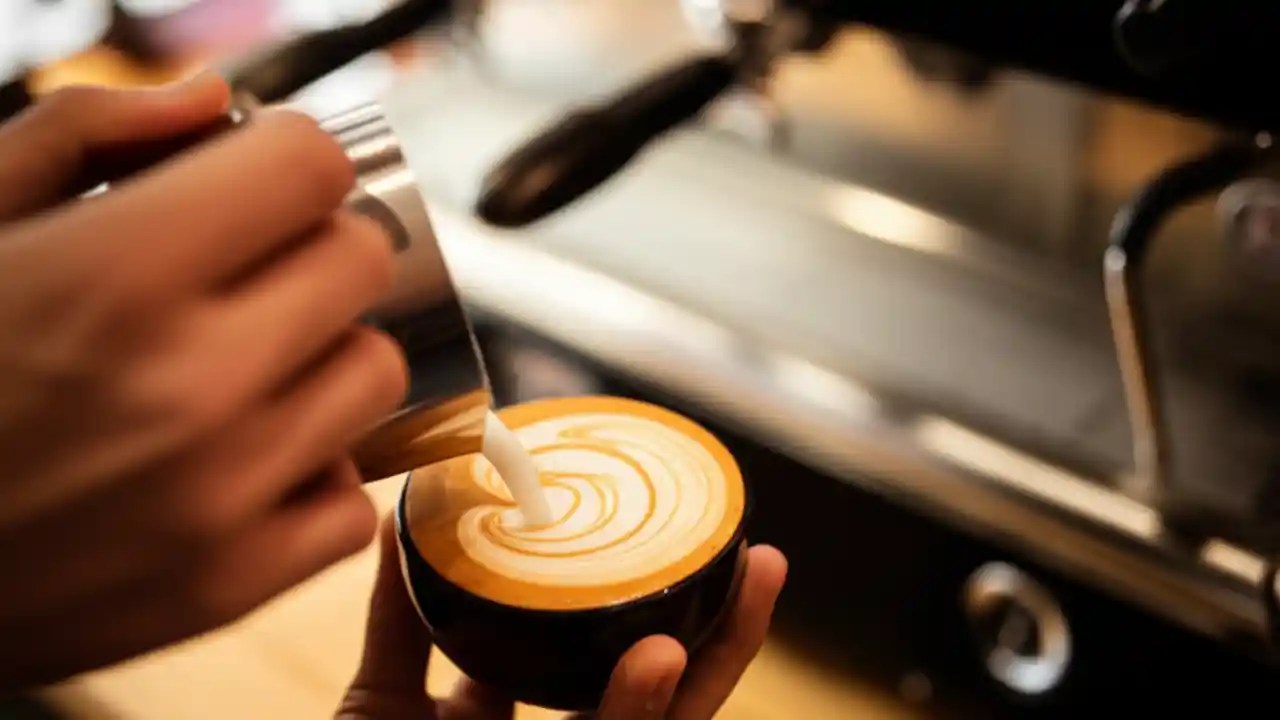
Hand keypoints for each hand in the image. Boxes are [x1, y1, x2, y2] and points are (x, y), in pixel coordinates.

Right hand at [0, 76, 405, 690]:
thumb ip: (83, 134)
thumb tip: (214, 101)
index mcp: (115, 276)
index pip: (312, 169)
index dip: (288, 161)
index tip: (260, 182)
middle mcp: (189, 387)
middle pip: (362, 264)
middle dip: (314, 246)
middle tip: (252, 270)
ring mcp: (221, 497)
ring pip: (375, 375)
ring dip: (324, 356)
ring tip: (248, 365)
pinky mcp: (230, 584)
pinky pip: (350, 502)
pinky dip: (311, 476)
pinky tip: (246, 460)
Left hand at [338, 518, 787, 718]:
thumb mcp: (380, 702)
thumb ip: (399, 614)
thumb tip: (403, 516)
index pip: (604, 655)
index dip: (653, 599)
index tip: (686, 533)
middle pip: (666, 694)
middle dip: (721, 634)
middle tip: (759, 562)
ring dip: (709, 671)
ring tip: (738, 594)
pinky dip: (635, 712)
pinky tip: (656, 668)